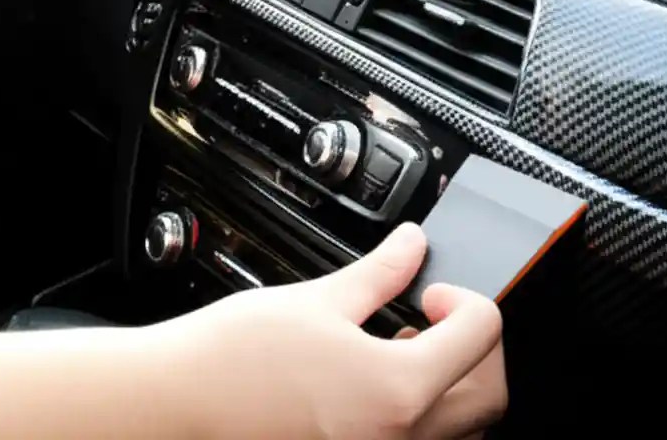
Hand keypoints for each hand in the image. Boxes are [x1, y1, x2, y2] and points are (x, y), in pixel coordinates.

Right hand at [160, 223, 506, 438]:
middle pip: (488, 395)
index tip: (432, 291)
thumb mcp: (316, 300)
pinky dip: (419, 415)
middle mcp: (400, 438)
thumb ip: (379, 273)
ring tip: (405, 353)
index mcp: (397, 388)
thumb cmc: (232, 360)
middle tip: (438, 318)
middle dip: (476, 348)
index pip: (482, 335)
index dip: (464, 299)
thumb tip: (412, 246)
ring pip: (462, 430)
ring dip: (454, 386)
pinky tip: (376, 386)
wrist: (177, 405)